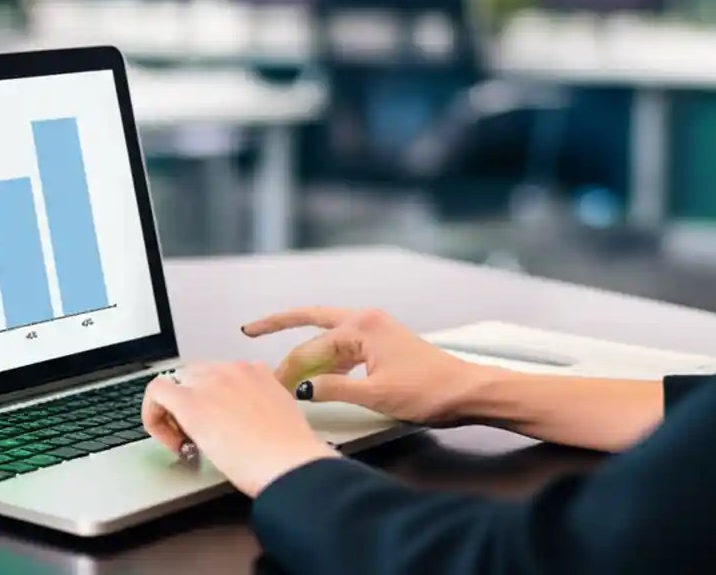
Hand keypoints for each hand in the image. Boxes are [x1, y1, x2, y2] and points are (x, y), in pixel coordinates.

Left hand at [141, 362, 338, 496]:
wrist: (288, 462)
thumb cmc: (290, 452)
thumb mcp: (278, 416)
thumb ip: (258, 407)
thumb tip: (243, 421)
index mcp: (255, 372)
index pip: (219, 376)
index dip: (210, 401)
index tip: (216, 424)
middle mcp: (231, 369)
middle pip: (193, 377)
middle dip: (190, 404)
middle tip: (197, 437)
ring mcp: (210, 382)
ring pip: (173, 383)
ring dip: (173, 412)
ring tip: (185, 442)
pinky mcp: (190, 401)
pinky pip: (156, 393)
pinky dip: (154, 415)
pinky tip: (171, 441)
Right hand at [242, 307, 481, 424]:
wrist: (467, 392)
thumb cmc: (427, 392)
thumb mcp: (376, 396)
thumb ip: (334, 389)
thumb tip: (302, 389)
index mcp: (361, 326)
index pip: (311, 348)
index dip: (287, 370)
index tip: (270, 389)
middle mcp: (365, 320)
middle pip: (312, 320)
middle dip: (280, 325)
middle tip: (248, 330)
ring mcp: (374, 330)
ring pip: (327, 333)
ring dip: (303, 345)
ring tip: (274, 352)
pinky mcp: (381, 344)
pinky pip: (342, 345)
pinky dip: (324, 356)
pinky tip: (313, 371)